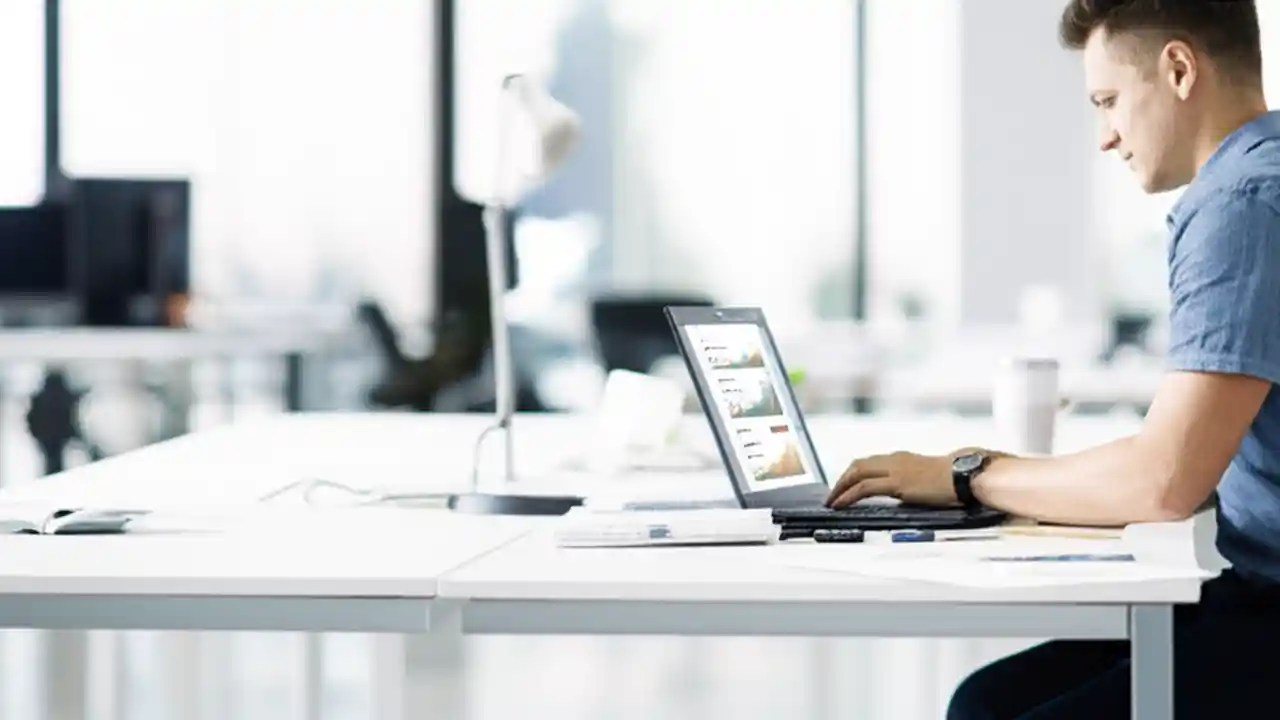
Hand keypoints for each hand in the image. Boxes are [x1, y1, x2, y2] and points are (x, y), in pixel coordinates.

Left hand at [824, 451, 956, 507]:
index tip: (844, 484)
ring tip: (831, 501)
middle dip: (842, 479)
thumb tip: (907, 492)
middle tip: (833, 494)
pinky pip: (864, 488)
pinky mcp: (897, 484)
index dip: (854, 473)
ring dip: (840, 487)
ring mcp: (895, 470)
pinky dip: (848, 495)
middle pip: (858, 465)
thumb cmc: (954, 479)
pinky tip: (840, 504)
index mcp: (902, 458)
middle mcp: (895, 460)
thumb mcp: (928, 478)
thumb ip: (914, 481)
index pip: (870, 462)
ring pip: (856, 473)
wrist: (966, 476)